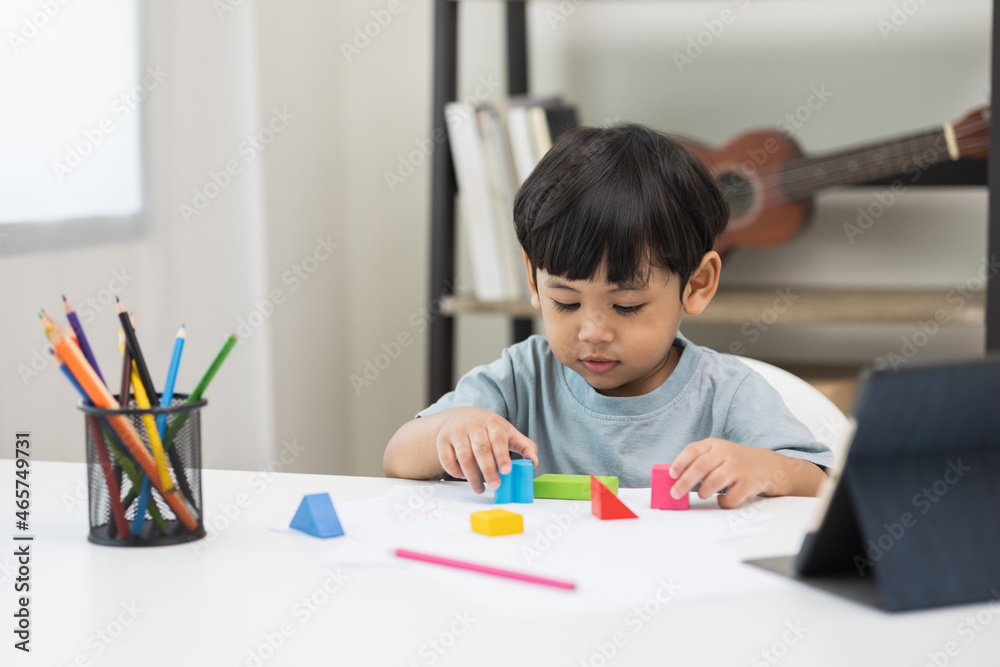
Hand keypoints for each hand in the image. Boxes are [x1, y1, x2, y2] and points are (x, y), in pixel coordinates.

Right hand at [435, 407, 537, 493]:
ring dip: (471, 475)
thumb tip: (534, 462)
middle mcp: (473, 425)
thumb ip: (524, 446)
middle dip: (488, 469)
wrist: (462, 416)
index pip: (498, 439)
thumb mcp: (508, 432)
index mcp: (491, 422)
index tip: (507, 471)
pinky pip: (447, 459)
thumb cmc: (488, 428)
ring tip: (479, 489)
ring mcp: (456, 432)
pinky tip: (464, 477)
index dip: (502, 455)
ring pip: (464, 456)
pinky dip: (455, 470)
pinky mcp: (442, 440)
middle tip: (495, 485)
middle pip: (480, 449)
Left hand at [668, 439, 789, 508]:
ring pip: (715, 481)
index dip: (680, 462)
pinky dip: (723, 502)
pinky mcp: (749, 482)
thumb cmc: (731, 461)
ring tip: (702, 494)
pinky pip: (731, 497)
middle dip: (685, 482)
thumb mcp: (714, 454)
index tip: (671, 475)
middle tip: (675, 493)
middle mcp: (726, 453)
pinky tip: (721, 499)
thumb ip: (696, 463)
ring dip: (704, 491)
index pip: (693, 450)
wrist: (763, 464)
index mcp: (713, 444)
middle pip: (701, 466)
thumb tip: (675, 481)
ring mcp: (738, 467)